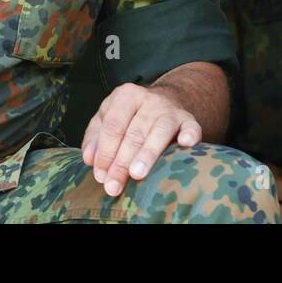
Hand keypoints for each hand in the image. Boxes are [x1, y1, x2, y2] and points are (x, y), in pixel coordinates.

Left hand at [81, 82, 201, 197]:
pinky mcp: (188, 120)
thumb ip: (95, 138)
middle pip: (134, 133)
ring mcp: (171, 109)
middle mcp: (149, 99)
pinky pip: (191, 127)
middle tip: (114, 186)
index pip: (113, 126)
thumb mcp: (108, 119)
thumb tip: (89, 159)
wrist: (165, 102)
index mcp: (125, 96)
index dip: (105, 152)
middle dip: (122, 162)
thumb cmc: (131, 117)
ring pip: (160, 131)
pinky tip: (185, 143)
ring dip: (147, 154)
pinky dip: (189, 135)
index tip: (101, 176)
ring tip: (137, 174)